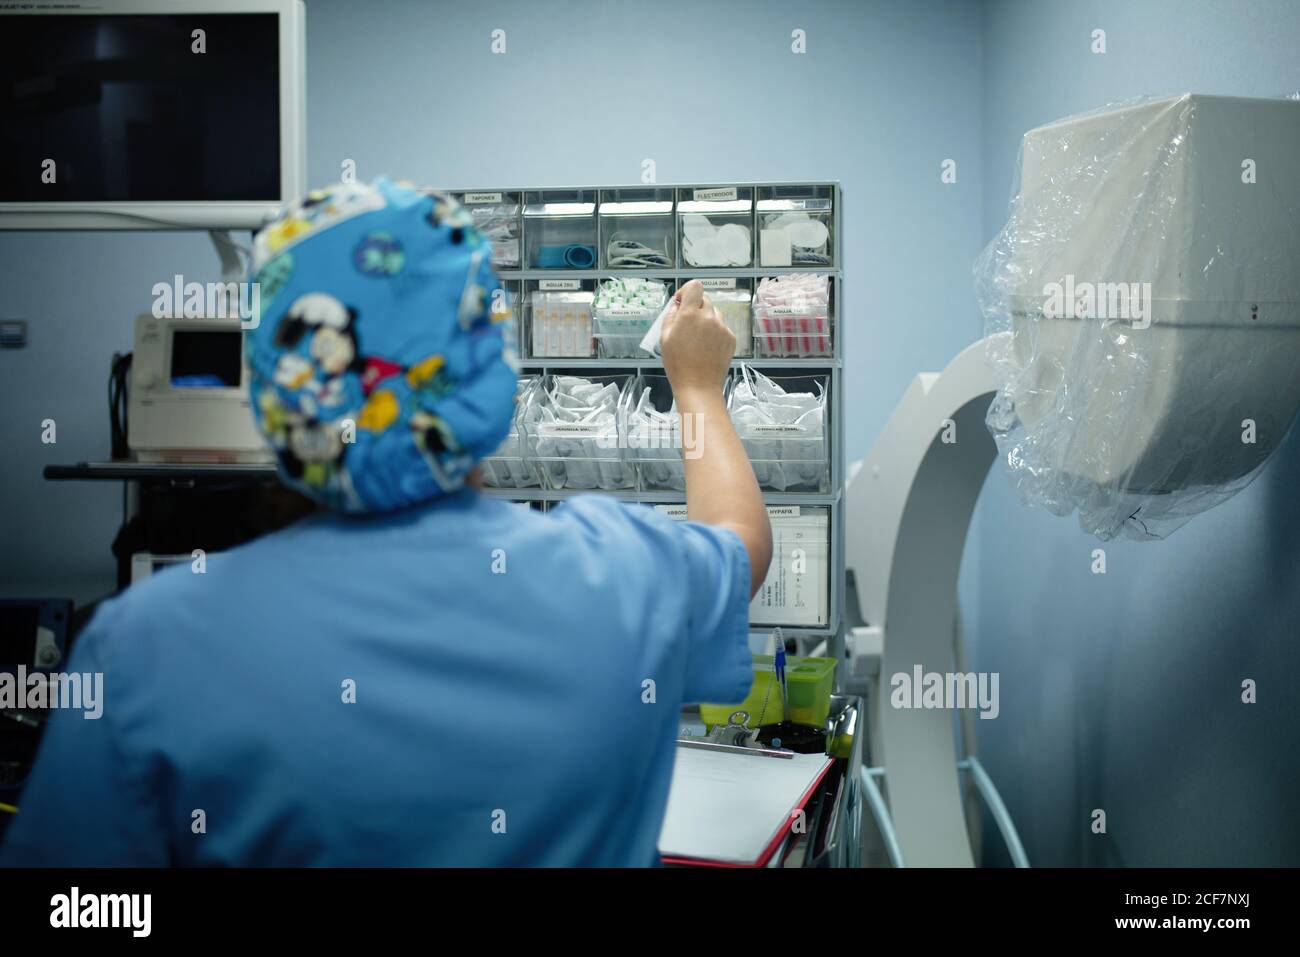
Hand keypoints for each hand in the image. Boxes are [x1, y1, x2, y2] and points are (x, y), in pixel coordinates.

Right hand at [661, 280, 735, 397]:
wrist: (699, 386)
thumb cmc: (678, 365)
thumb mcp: (664, 338)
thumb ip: (670, 317)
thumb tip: (676, 306)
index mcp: (690, 314)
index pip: (694, 286)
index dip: (686, 291)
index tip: (682, 302)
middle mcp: (708, 317)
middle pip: (704, 299)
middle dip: (695, 307)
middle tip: (687, 324)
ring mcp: (722, 327)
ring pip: (714, 313)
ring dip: (706, 320)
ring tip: (697, 339)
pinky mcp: (730, 338)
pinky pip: (722, 327)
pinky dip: (715, 332)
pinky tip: (707, 347)